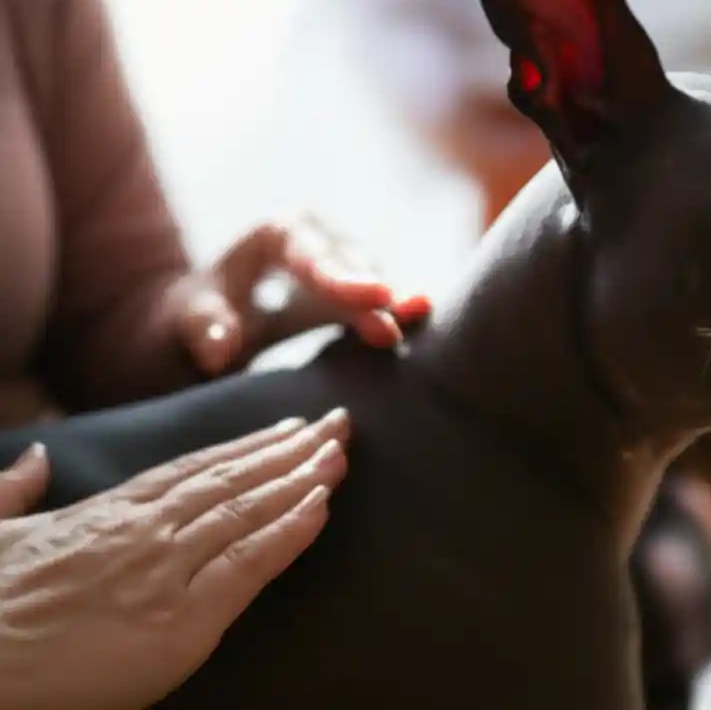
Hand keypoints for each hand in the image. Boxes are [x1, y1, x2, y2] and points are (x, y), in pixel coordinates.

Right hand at [0, 410, 351, 709]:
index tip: (288, 428)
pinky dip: (289, 532)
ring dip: (302, 478)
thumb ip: (17, 491)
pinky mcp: (179, 624)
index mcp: (105, 513)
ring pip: (247, 512)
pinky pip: (248, 566)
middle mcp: (144, 533)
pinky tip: (321, 506)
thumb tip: (38, 455)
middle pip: (233, 479)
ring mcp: (164, 574)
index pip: (194, 470)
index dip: (247, 448)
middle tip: (339, 424)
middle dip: (291, 449)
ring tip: (341, 452)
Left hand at [171, 214, 431, 375]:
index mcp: (276, 233)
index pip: (309, 253)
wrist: (214, 312)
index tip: (369, 294)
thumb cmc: (201, 310)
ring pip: (372, 277)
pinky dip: (399, 307)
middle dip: (371, 286)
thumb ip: (204, 327)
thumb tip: (220, 350)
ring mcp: (341, 261)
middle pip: (349, 262)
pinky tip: (424, 312)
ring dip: (393, 297)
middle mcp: (317, 239)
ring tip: (419, 310)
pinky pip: (381, 297)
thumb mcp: (190, 316)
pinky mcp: (356, 288)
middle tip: (394, 307)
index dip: (339, 275)